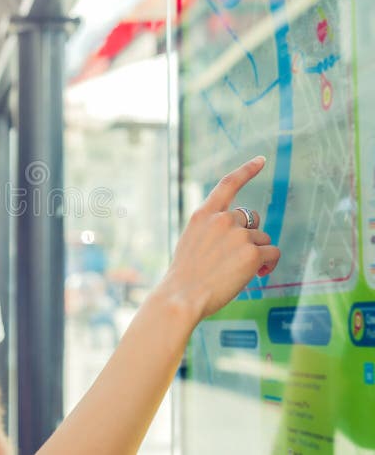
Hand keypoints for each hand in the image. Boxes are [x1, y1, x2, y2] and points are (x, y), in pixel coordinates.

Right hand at [161, 156, 280, 320]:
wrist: (182, 296)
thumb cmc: (185, 275)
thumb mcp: (192, 241)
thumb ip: (213, 229)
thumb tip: (244, 232)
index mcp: (203, 214)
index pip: (228, 184)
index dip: (247, 170)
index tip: (262, 160)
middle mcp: (222, 219)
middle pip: (252, 219)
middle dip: (250, 236)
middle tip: (237, 258)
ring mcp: (238, 235)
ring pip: (263, 239)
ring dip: (257, 253)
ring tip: (239, 271)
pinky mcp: (253, 253)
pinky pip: (272, 253)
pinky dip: (268, 264)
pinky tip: (257, 275)